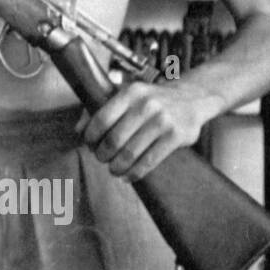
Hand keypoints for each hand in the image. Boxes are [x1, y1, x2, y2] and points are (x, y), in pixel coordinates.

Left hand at [81, 79, 219, 181]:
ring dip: (117, 167)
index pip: (102, 118)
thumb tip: (78, 130)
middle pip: (114, 139)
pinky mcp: (176, 136)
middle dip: (103, 154)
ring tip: (113, 170)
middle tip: (101, 159)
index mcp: (131, 93)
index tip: (89, 144)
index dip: (91, 136)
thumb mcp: (128, 96)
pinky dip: (134, 173)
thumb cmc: (151, 100)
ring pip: (130, 153)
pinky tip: (128, 176)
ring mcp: (163, 120)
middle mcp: (147, 104)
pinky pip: (149, 161)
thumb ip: (101, 109)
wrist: (191, 99)